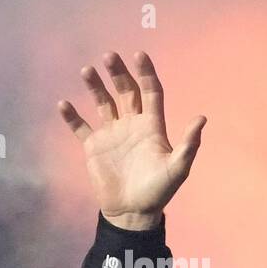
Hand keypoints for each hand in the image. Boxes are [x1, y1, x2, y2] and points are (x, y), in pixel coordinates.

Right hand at [57, 50, 205, 229]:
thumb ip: (189, 144)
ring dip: (95, 86)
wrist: (133, 212)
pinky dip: (72, 116)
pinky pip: (80, 127)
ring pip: (103, 102)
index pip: (151, 92)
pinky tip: (64, 104)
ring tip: (87, 70)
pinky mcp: (94, 146)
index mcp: (153, 127)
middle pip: (126, 91)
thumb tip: (202, 118)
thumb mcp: (178, 168)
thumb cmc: (159, 191)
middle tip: (109, 56)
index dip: (146, 73)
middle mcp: (132, 125)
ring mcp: (112, 134)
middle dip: (118, 73)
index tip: (139, 55)